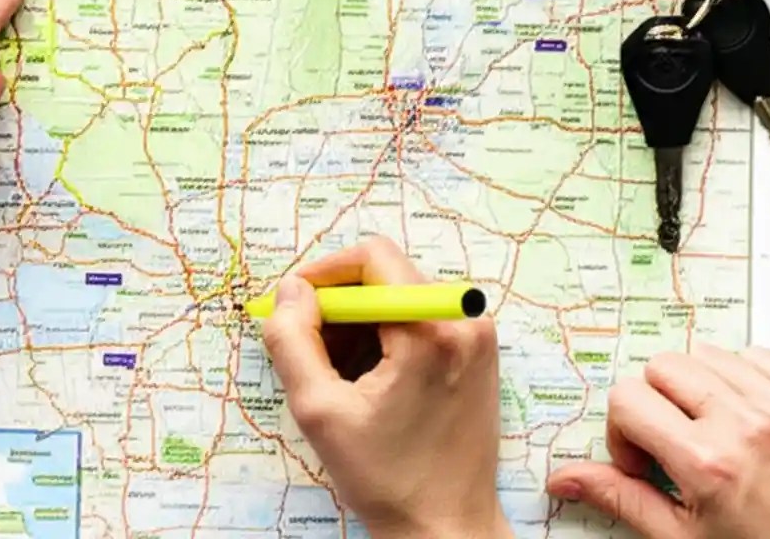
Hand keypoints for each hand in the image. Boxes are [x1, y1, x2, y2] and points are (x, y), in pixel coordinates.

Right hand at [262, 237, 512, 538]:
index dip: (323, 275)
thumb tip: (290, 290)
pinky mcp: (479, 352)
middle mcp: (466, 320)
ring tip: (339, 378)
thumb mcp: (319, 411)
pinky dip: (386, 338)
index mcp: (432, 330)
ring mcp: (478, 336)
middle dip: (339, 305)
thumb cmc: (388, 480)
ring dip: (361, 325)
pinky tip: (367, 383)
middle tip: (308, 349)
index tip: (292, 308)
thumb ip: (293, 340)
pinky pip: (421, 319)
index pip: (372, 258)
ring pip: (400, 297)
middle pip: (387, 274)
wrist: (447, 528)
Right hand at [546, 344, 769, 538]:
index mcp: (707, 462)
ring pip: (706, 353)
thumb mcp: (680, 537)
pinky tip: (744, 416)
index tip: (643, 459)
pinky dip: (742, 377)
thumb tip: (564, 477)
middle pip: (663, 366)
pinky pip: (757, 353)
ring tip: (711, 430)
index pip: (628, 398)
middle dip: (655, 401)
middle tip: (673, 442)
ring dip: (698, 388)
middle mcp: (746, 425)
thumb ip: (619, 496)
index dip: (623, 430)